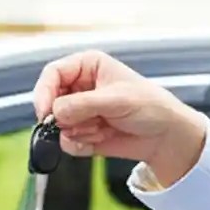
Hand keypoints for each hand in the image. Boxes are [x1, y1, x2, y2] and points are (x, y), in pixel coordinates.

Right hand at [32, 50, 205, 185]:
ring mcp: (79, 111)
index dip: (44, 92)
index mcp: (87, 66)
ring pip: (58, 124)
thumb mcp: (117, 99)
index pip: (53, 74)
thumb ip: (83, 104)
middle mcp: (79, 87)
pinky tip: (102, 138)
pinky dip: (81, 144)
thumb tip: (55, 113)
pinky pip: (67, 142)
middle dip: (65, 117)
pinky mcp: (82, 133)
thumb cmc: (149, 106)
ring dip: (79, 130)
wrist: (165, 136)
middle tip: (86, 123)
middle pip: (50, 101)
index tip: (45, 112)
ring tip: (104, 128)